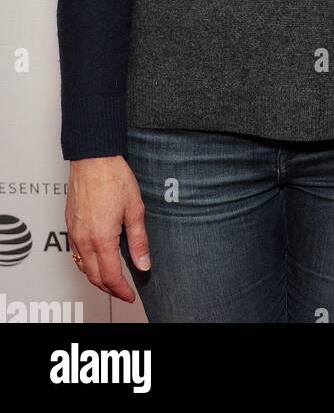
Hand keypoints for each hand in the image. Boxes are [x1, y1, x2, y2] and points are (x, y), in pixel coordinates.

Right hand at [65, 155, 149, 302]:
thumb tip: (143, 263)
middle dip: (109, 288)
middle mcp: (84, 240)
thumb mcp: (135, 209)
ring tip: (111, 279)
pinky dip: (85, 264)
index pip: (111, 276)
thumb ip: (138, 240)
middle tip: (123, 291)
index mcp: (102, 238)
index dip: (122, 290)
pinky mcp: (69, 225)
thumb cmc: (113, 178)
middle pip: (94, 277)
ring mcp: (74, 233)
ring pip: (82, 267)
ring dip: (96, 278)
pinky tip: (95, 260)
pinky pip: (75, 254)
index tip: (130, 295)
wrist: (92, 158)